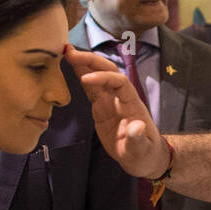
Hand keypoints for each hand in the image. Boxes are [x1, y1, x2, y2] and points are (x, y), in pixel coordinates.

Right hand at [65, 45, 166, 177]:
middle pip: (107, 71)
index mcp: (131, 103)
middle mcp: (120, 98)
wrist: (143, 157)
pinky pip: (90, 88)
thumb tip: (136, 126)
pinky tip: (69, 67)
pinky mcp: (101, 108)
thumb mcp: (141, 150)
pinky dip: (80, 76)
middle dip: (90, 61)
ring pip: (97, 77)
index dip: (103, 78)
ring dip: (83, 63)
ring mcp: (110, 101)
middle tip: (69, 52)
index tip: (84, 79)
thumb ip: (137, 139)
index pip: (118, 82)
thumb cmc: (145, 153)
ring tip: (65, 52)